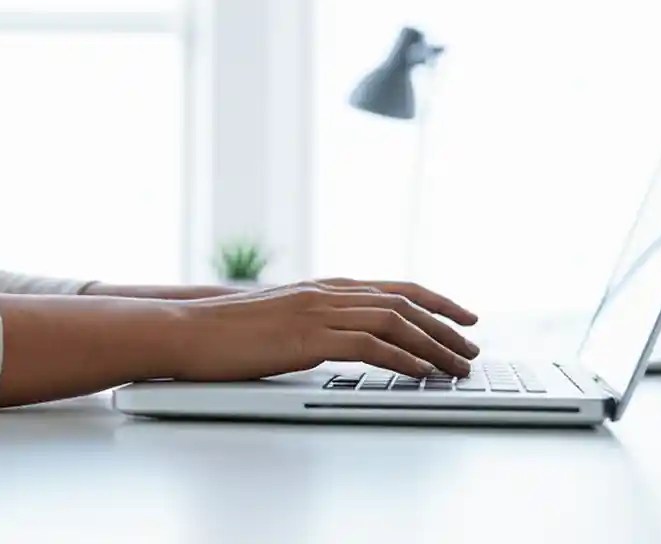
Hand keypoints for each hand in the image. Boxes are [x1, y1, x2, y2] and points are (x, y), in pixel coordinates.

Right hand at [172, 281, 478, 380]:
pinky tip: (421, 373)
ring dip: (433, 345)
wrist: (188, 330)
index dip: (434, 300)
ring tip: (457, 366)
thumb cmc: (226, 333)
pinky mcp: (308, 338)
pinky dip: (403, 358)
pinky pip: (370, 345)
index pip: (392, 287)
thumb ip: (312, 322)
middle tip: (473, 348)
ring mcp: (318, 312)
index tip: (463, 315)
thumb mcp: (278, 320)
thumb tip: (338, 339)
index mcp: (322, 287)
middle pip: (403, 302)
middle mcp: (327, 292)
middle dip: (446, 325)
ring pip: (394, 321)